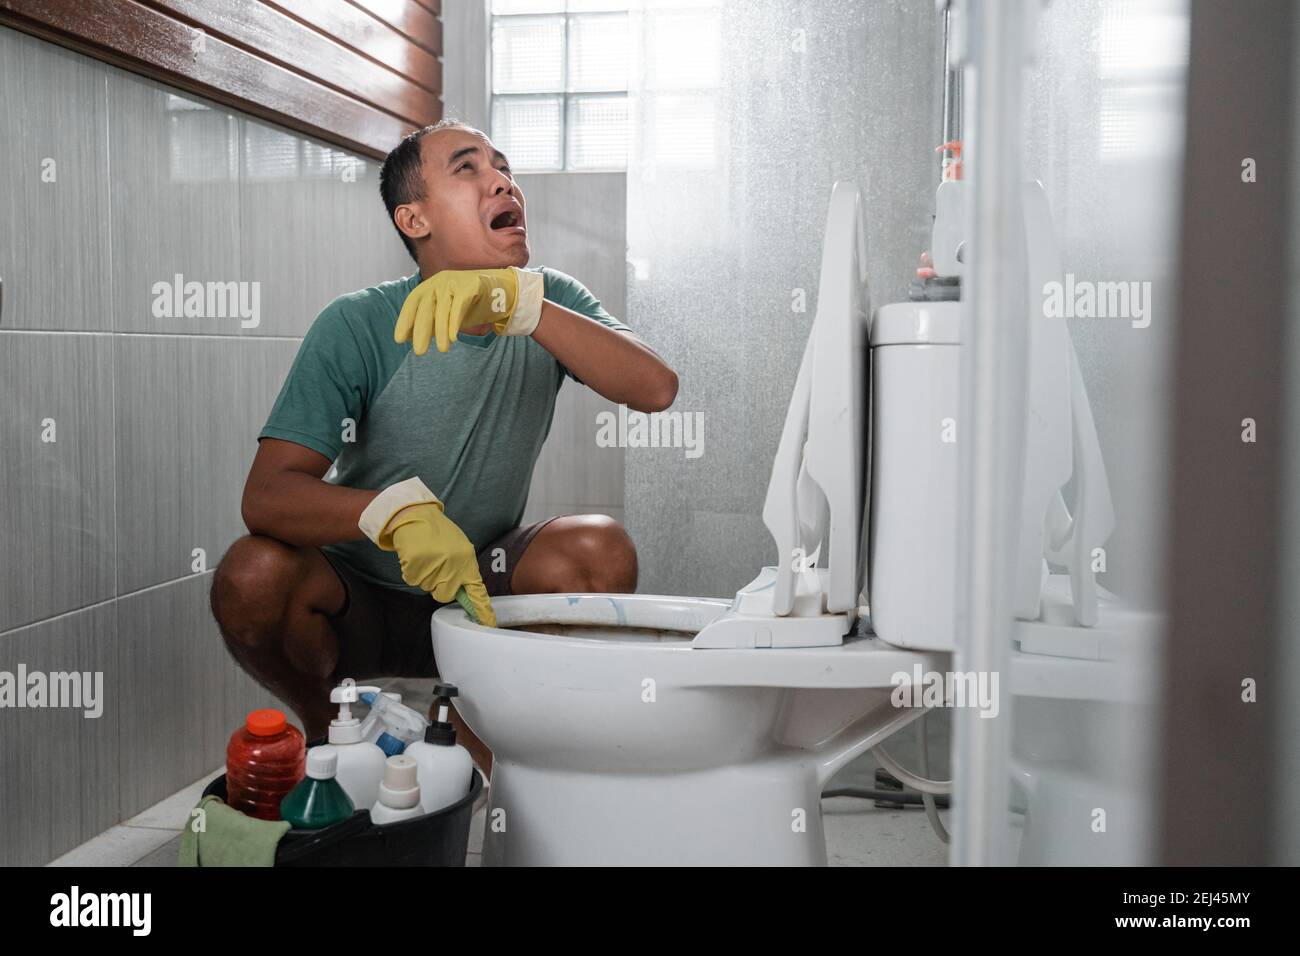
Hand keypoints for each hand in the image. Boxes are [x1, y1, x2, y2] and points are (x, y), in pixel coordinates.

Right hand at [378, 501, 497, 626]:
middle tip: (436, 566)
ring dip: (424, 575)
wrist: (416, 515)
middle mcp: (453, 564)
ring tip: (426, 555)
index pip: (477, 590)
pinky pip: (412, 579)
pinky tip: (415, 555)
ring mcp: (434, 564)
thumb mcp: (459, 548)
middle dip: (438, 585)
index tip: (489, 624)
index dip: (482, 610)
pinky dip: (411, 570)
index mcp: (467, 561)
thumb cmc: (438, 534)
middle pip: (444, 595)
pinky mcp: (416, 563)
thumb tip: (463, 591)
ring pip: (426, 587)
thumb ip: (463, 569)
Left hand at [395, 267, 543, 354]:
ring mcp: (454, 281)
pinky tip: (452, 337)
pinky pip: (458, 306)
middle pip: (425, 307)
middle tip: (419, 351)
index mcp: (429, 286)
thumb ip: (429, 322)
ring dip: (440, 331)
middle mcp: (438, 281)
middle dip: (421, 331)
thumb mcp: (445, 313)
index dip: (405, 321)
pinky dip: (454, 323)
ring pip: (442, 309)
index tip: (400, 340)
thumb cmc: (468, 304)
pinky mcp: (469, 285)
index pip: (412, 303)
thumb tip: (407, 338)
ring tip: (442, 349)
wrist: (498, 291)